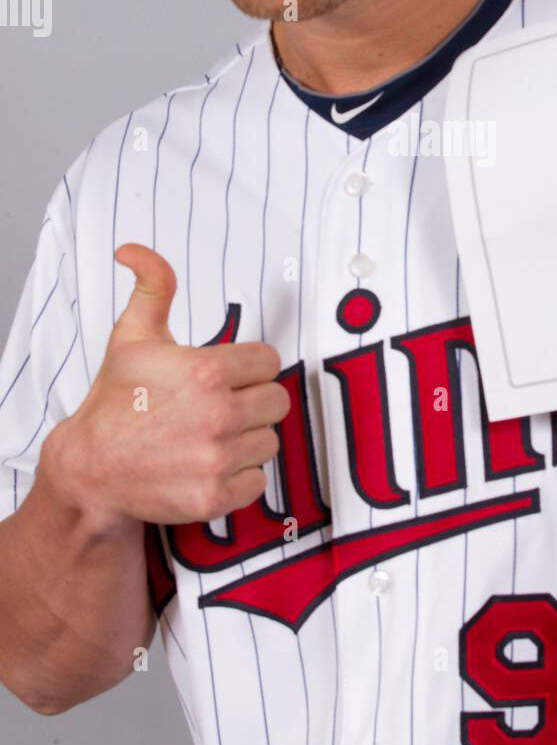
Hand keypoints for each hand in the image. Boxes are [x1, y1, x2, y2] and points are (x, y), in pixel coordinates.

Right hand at [42, 244, 289, 528]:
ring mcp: (218, 458)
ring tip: (210, 435)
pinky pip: (259, 479)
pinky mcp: (216, 495)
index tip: (225, 374)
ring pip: (270, 439)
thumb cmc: (116, 402)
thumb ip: (152, 287)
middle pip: (276, 400)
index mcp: (205, 372)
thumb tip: (133, 250)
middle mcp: (217, 416)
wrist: (92, 470)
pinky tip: (209, 462)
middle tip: (219, 405)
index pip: (269, 361)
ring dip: (247, 437)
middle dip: (251, 399)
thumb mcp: (133, 337)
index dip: (248, 366)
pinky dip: (240, 474)